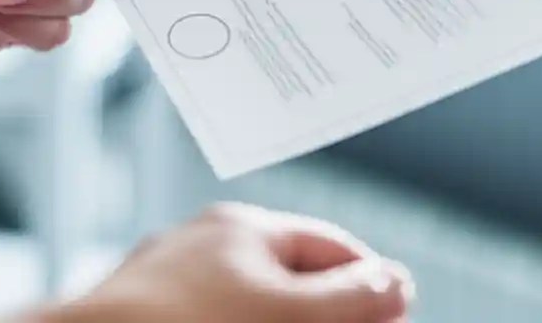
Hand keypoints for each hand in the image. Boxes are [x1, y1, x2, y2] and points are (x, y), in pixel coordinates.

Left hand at [30, 203, 413, 322]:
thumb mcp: (288, 312)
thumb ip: (351, 299)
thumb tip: (396, 282)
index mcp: (244, 228)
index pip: (331, 246)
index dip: (371, 282)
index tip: (396, 313)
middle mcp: (203, 244)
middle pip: (290, 276)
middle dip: (326, 308)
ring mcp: (169, 279)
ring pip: (245, 300)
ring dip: (281, 317)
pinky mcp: (144, 311)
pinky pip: (206, 313)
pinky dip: (235, 320)